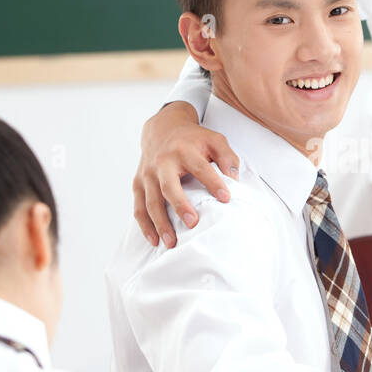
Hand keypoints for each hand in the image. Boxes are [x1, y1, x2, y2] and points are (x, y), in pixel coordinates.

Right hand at [133, 101, 240, 247]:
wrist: (162, 129)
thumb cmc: (192, 139)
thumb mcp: (214, 140)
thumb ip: (227, 157)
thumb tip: (234, 178)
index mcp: (183, 150)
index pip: (200, 168)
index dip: (213, 183)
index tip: (226, 199)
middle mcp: (162, 163)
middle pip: (169, 186)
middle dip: (180, 205)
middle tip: (192, 223)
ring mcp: (147, 174)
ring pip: (151, 202)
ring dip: (160, 223)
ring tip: (172, 243)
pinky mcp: (138, 184)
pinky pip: (139, 207)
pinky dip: (145, 225)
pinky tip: (155, 240)